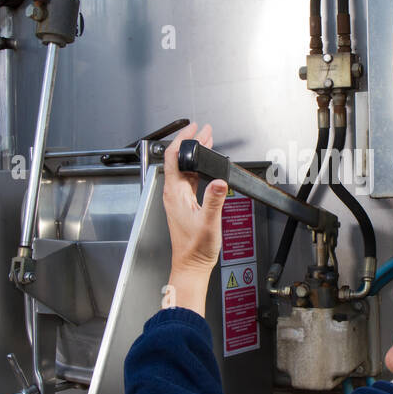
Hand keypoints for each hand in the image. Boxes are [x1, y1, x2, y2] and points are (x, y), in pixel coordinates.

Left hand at [161, 122, 227, 313]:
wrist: (191, 265)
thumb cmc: (195, 249)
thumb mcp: (208, 222)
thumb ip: (214, 200)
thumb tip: (219, 181)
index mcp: (175, 194)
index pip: (176, 158)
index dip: (184, 139)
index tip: (194, 128)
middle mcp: (174, 194)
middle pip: (181, 160)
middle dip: (193, 143)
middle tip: (205, 130)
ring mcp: (178, 199)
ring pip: (186, 169)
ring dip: (197, 155)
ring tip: (208, 142)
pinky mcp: (184, 204)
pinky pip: (190, 179)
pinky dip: (198, 168)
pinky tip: (206, 167)